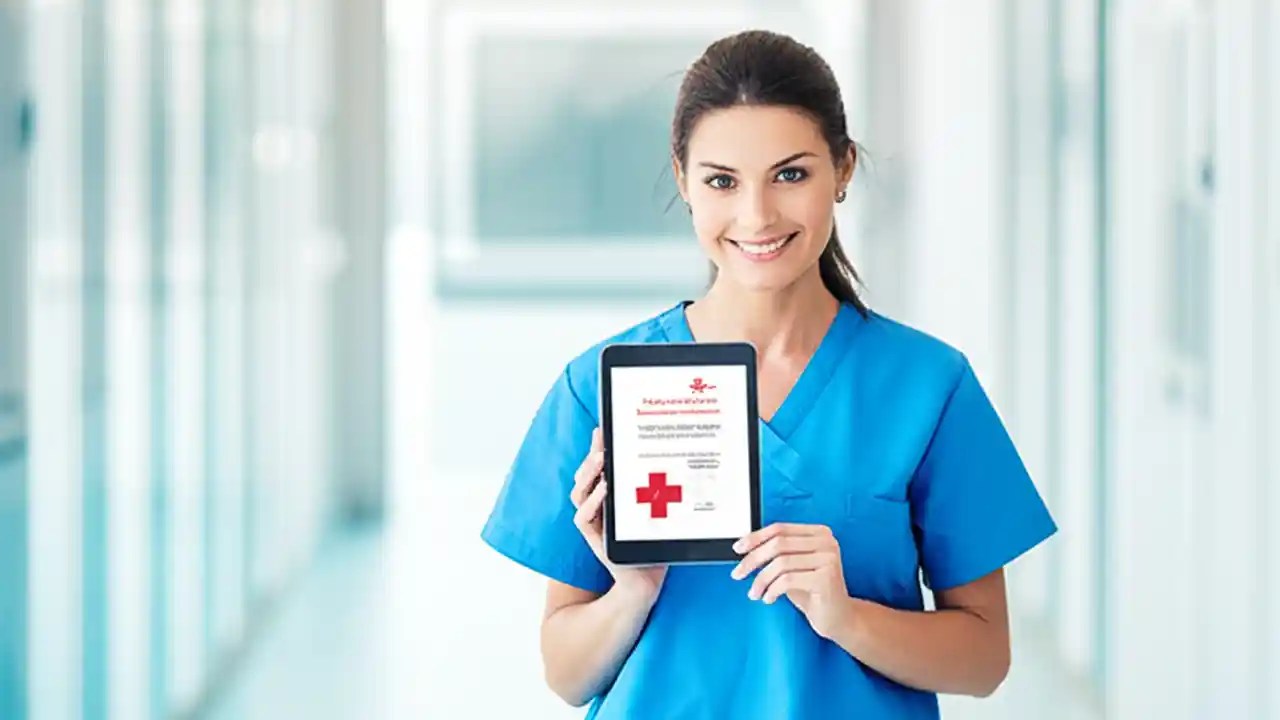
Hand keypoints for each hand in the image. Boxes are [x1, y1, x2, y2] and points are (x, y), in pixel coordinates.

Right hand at [570, 428, 667, 598]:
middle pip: (584, 476)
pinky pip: (583, 517)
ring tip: (600, 460)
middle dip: (591, 455)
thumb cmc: (652, 544)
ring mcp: (593, 523)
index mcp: (608, 499)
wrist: (646, 581)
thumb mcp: (658, 513)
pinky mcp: (593, 538)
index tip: (603, 429)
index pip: (598, 470)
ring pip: (579, 493)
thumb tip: (677, 463)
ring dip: (588, 474)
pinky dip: (592, 502)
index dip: (597, 449)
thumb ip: (660, 492)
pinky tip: (604, 488)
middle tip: (601, 438)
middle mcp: (597, 508)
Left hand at [731, 523, 852, 638]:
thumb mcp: (792, 568)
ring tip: (754, 593)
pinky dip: (772, 590)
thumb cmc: (813, 592)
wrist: (838, 618)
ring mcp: (828, 559)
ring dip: (761, 580)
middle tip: (738, 573)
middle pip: (778, 544)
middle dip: (753, 559)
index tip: (738, 549)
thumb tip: (744, 547)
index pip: (780, 528)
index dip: (755, 538)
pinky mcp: (826, 578)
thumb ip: (776, 553)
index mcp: (818, 533)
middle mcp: (826, 542)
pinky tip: (769, 599)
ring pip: (781, 563)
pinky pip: (787, 580)